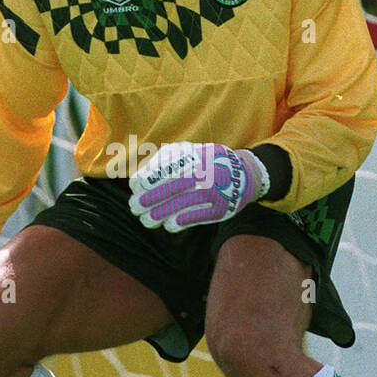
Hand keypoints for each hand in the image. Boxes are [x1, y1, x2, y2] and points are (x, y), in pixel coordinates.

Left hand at [128, 142, 270, 232]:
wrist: (242, 173)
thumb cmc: (205, 162)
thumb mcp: (188, 152)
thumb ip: (164, 161)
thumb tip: (137, 182)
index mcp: (192, 157)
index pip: (161, 170)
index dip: (144, 181)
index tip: (135, 188)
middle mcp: (202, 173)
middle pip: (168, 189)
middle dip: (147, 200)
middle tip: (135, 207)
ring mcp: (212, 191)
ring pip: (178, 206)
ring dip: (158, 215)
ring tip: (146, 220)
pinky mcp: (219, 208)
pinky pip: (194, 218)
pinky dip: (178, 222)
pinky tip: (167, 225)